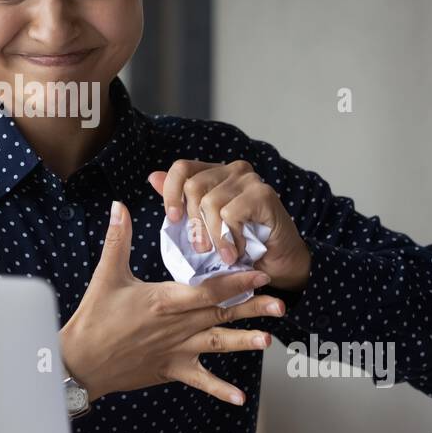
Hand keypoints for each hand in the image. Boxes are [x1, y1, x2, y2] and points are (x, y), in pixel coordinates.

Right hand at [59, 200, 286, 406]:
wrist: (80, 361)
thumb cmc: (93, 317)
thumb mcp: (107, 275)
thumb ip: (119, 238)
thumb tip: (120, 205)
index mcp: (165, 300)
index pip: (208, 289)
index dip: (236, 280)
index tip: (260, 273)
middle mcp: (176, 326)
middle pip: (221, 313)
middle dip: (253, 307)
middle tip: (281, 303)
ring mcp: (176, 350)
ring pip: (217, 343)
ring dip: (245, 342)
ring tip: (270, 340)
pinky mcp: (170, 369)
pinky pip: (200, 380)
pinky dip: (220, 389)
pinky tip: (241, 398)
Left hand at [149, 159, 310, 291]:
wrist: (278, 264)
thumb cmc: (241, 245)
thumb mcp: (205, 226)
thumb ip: (182, 202)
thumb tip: (153, 177)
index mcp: (215, 174)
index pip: (182, 168)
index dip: (172, 192)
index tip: (173, 219)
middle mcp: (233, 170)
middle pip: (194, 186)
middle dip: (194, 223)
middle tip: (202, 249)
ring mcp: (250, 180)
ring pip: (211, 202)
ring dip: (214, 237)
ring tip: (224, 255)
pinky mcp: (263, 194)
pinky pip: (230, 214)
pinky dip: (230, 239)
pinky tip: (238, 251)